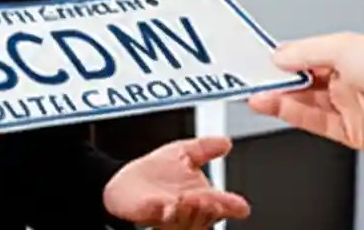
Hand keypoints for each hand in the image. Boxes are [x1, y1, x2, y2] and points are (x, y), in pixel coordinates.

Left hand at [103, 137, 249, 228]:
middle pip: (208, 216)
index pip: (223, 205)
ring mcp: (171, 216)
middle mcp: (189, 210)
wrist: (122, 182)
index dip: (232, 206)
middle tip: (213, 197)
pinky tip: (171, 205)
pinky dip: (169, 212)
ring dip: (193, 209)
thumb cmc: (154, 172)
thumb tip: (226, 142)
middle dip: (212, 207)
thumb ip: (205, 147)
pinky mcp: (153, 215)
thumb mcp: (183, 152)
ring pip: (189, 220)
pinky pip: (165, 218)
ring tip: (192, 196)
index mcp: (201, 196)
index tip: (240, 206)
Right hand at [247, 33, 363, 150]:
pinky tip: (276, 106)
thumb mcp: (344, 46)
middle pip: (301, 82)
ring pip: (304, 104)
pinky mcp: (352, 132)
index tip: (255, 60)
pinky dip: (292, 115)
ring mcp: (349, 106)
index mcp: (347, 54)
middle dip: (275, 81)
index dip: (279, 59)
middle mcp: (347, 80)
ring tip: (256, 94)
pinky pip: (315, 124)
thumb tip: (279, 54)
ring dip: (279, 99)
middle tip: (249, 79)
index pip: (303, 56)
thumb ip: (306, 52)